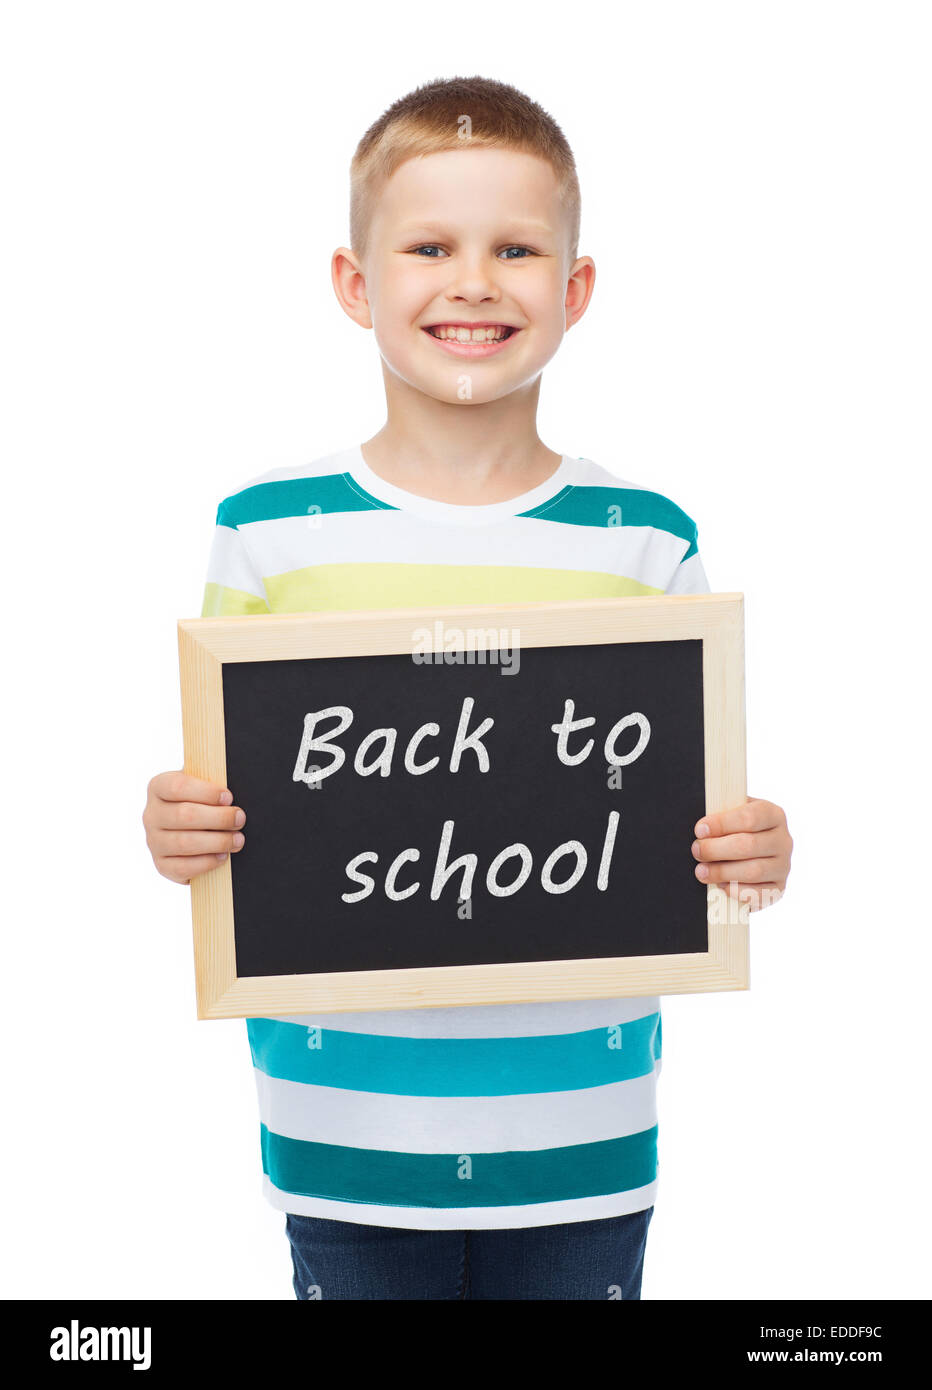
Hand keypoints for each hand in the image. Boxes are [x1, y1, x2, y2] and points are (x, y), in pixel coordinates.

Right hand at [143, 771, 245, 883]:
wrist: (193, 830)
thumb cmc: (202, 802)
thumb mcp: (203, 786)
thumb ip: (212, 781)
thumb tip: (229, 795)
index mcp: (158, 787)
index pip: (178, 786)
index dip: (206, 792)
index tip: (228, 797)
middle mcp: (151, 815)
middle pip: (185, 815)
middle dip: (219, 818)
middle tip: (239, 819)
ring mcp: (154, 841)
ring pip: (185, 843)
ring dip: (217, 841)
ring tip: (237, 839)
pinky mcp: (162, 865)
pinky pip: (183, 867)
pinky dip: (207, 862)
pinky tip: (222, 855)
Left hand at [691, 795, 791, 910]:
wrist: (751, 852)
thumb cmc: (737, 830)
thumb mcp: (733, 815)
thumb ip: (722, 815)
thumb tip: (703, 828)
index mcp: (773, 815)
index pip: (750, 817)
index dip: (722, 824)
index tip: (700, 830)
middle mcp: (783, 840)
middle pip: (748, 845)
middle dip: (716, 849)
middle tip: (697, 851)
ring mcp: (783, 866)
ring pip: (752, 871)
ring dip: (722, 872)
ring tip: (701, 871)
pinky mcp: (778, 888)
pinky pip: (758, 894)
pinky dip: (736, 891)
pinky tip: (721, 886)